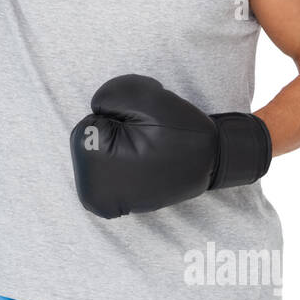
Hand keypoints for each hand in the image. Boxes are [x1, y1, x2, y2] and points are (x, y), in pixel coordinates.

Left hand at [70, 74, 271, 217]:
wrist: (212, 162)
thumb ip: (111, 94)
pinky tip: (139, 165)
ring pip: (93, 152)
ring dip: (114, 146)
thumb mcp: (148, 96)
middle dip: (113, 131)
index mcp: (97, 167)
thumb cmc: (181, 131)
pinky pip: (100, 167)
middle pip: (86, 139)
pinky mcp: (107, 205)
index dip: (119, 117)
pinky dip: (117, 160)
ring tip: (145, 154)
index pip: (90, 121)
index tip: (145, 131)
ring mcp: (99, 203)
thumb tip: (95, 109)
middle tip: (147, 142)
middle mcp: (92, 194)